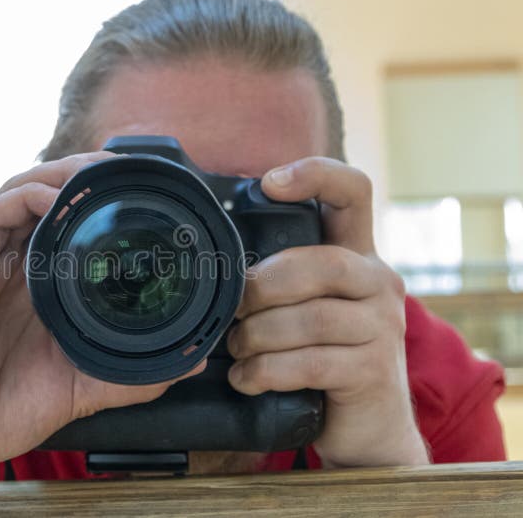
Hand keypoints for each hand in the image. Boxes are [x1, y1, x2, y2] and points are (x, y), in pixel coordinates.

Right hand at [0, 151, 203, 476]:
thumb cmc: (3, 405)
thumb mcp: (82, 384)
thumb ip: (132, 374)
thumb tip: (189, 363)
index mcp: (40, 284)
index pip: (70, 223)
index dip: (102, 200)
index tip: (145, 193)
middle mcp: (14, 264)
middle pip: (48, 196)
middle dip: (88, 174)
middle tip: (129, 170)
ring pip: (22, 191)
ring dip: (62, 174)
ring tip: (101, 170)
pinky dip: (28, 196)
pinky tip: (59, 198)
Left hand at [226, 157, 428, 466]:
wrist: (366, 427)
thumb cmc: (321, 359)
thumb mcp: (306, 308)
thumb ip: (281, 280)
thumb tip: (218, 265)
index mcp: (358, 257)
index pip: (354, 193)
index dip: (315, 175)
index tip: (268, 183)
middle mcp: (378, 283)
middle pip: (319, 263)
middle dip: (262, 288)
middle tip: (233, 312)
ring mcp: (383, 328)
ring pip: (311, 318)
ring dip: (258, 336)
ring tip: (237, 350)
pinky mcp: (374, 371)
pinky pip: (309, 363)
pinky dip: (266, 371)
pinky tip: (247, 378)